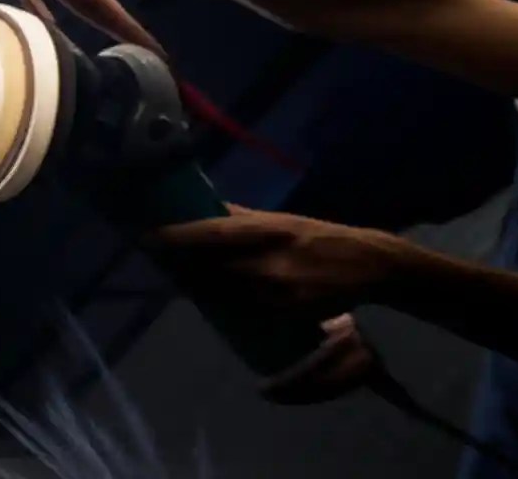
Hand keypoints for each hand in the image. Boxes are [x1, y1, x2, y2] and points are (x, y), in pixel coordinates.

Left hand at [148, 206, 398, 403]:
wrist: (369, 264)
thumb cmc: (320, 238)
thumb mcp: (284, 220)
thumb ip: (244, 217)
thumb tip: (206, 207)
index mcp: (270, 227)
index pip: (215, 231)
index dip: (180, 236)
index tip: (149, 236)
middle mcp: (271, 256)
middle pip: (212, 265)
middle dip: (181, 265)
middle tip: (154, 257)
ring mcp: (279, 288)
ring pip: (224, 290)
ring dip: (196, 285)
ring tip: (175, 277)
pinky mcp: (286, 311)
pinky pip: (244, 309)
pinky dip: (222, 304)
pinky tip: (208, 299)